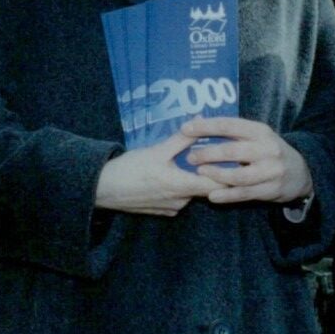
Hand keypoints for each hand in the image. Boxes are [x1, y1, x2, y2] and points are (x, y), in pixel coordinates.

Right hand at [94, 130, 216, 216]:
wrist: (104, 189)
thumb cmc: (130, 169)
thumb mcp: (157, 151)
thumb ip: (182, 139)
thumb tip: (202, 121)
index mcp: (182, 186)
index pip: (217, 185)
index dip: (226, 172)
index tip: (231, 159)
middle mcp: (180, 202)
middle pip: (204, 188)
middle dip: (209, 173)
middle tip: (209, 155)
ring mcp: (171, 209)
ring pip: (191, 193)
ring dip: (191, 180)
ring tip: (186, 162)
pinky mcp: (162, 212)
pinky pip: (178, 199)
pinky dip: (179, 188)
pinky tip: (169, 175)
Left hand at [178, 116, 311, 205]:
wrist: (302, 172)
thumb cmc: (269, 151)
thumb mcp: (258, 136)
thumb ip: (234, 132)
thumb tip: (198, 122)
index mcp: (260, 131)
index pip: (229, 125)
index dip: (206, 127)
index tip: (185, 128)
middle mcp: (267, 148)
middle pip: (233, 151)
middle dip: (209, 153)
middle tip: (191, 157)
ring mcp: (270, 170)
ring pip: (239, 175)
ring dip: (217, 175)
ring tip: (200, 174)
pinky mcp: (271, 189)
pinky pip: (245, 193)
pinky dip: (227, 195)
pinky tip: (212, 196)